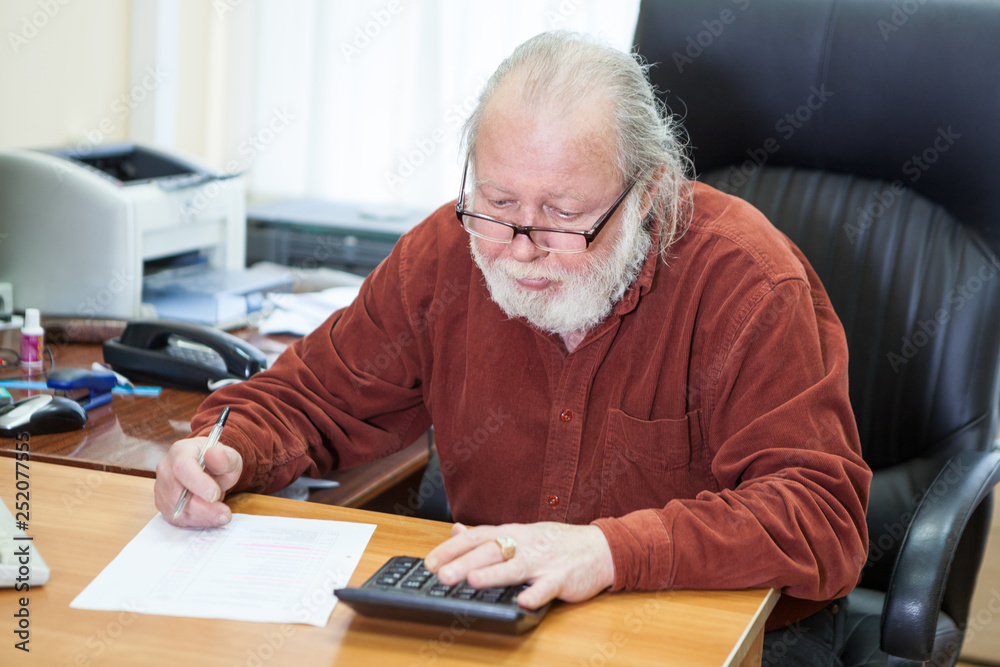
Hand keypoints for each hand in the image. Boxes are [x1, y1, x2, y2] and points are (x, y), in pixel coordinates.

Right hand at [154, 437, 242, 526]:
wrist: (209, 468)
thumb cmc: (217, 462)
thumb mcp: (229, 457)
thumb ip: (225, 458)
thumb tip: (215, 454)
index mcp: (181, 451)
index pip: (183, 467)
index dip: (198, 483)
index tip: (214, 495)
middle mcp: (166, 469)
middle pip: (177, 493)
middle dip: (203, 508)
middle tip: (225, 514)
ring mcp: (162, 488)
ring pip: (176, 510)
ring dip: (202, 517)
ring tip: (222, 515)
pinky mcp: (164, 504)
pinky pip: (178, 518)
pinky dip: (197, 521)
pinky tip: (212, 517)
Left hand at [423, 522, 614, 608]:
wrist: (600, 548)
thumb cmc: (556, 543)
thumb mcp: (521, 533)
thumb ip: (488, 535)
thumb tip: (456, 530)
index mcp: (513, 534)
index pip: (477, 537)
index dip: (451, 548)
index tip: (429, 561)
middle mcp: (525, 544)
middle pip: (491, 552)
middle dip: (464, 562)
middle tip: (441, 574)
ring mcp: (543, 561)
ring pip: (515, 567)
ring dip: (494, 574)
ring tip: (473, 581)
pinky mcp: (562, 578)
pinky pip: (547, 588)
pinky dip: (535, 594)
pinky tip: (523, 601)